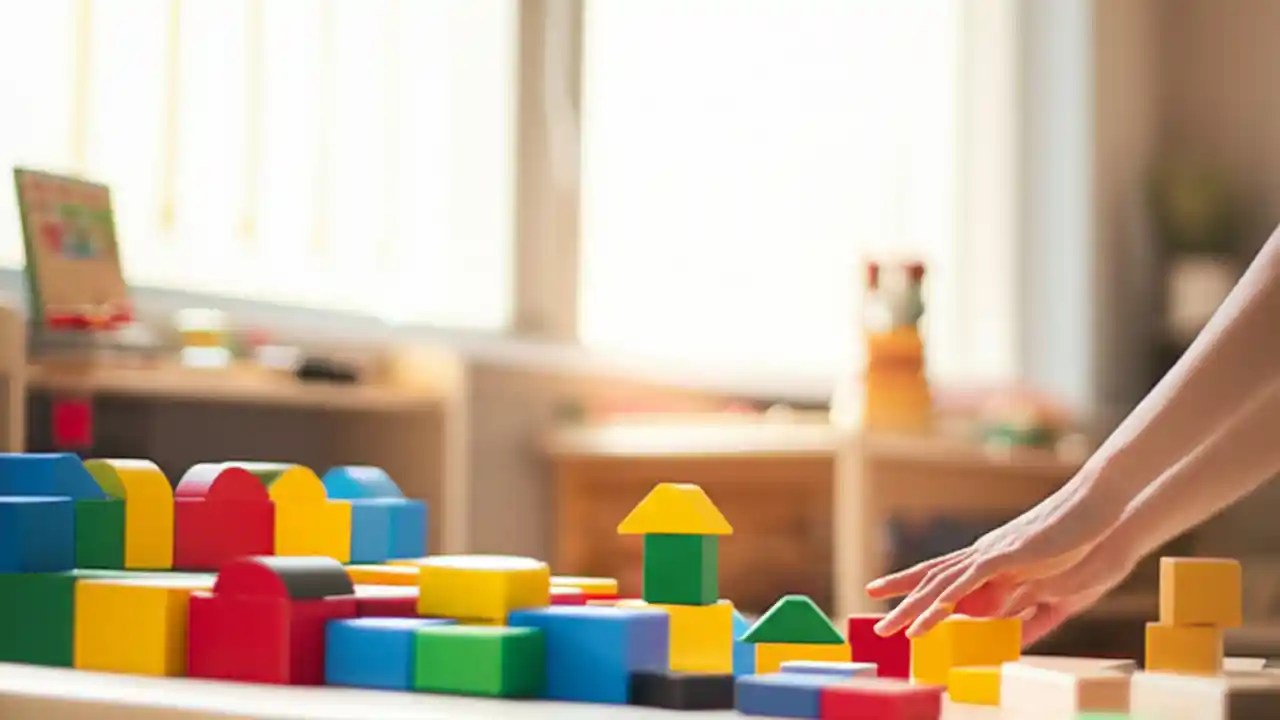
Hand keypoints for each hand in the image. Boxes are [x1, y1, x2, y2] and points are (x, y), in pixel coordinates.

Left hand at [864, 475, 1123, 638]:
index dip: (909, 584)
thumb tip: (1004, 622)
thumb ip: (1022, 600)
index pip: (939, 571)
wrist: (1095, 510)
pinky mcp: (1008, 555)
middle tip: (877, 624)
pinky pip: (972, 579)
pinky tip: (933, 610)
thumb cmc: (1075, 542)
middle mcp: (982, 553)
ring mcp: (993, 552)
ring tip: (893, 628)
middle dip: (901, 600)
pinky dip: (951, 596)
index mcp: (988, 557)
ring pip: (945, 582)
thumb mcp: (1044, 580)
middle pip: (932, 577)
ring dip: (917, 607)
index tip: (880, 593)